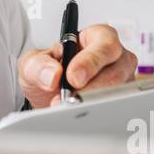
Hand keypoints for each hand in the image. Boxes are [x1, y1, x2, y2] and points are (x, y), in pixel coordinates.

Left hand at [17, 23, 137, 108]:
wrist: (46, 97)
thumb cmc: (47, 72)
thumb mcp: (33, 62)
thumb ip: (38, 64)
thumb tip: (53, 74)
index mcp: (96, 37)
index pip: (104, 44)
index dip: (91, 61)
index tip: (73, 77)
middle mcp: (113, 57)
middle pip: (116, 71)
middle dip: (91, 88)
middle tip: (70, 98)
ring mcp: (120, 80)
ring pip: (118, 92)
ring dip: (93, 102)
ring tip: (70, 107)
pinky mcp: (120, 101)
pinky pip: (115, 108)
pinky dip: (98, 113)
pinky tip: (80, 115)